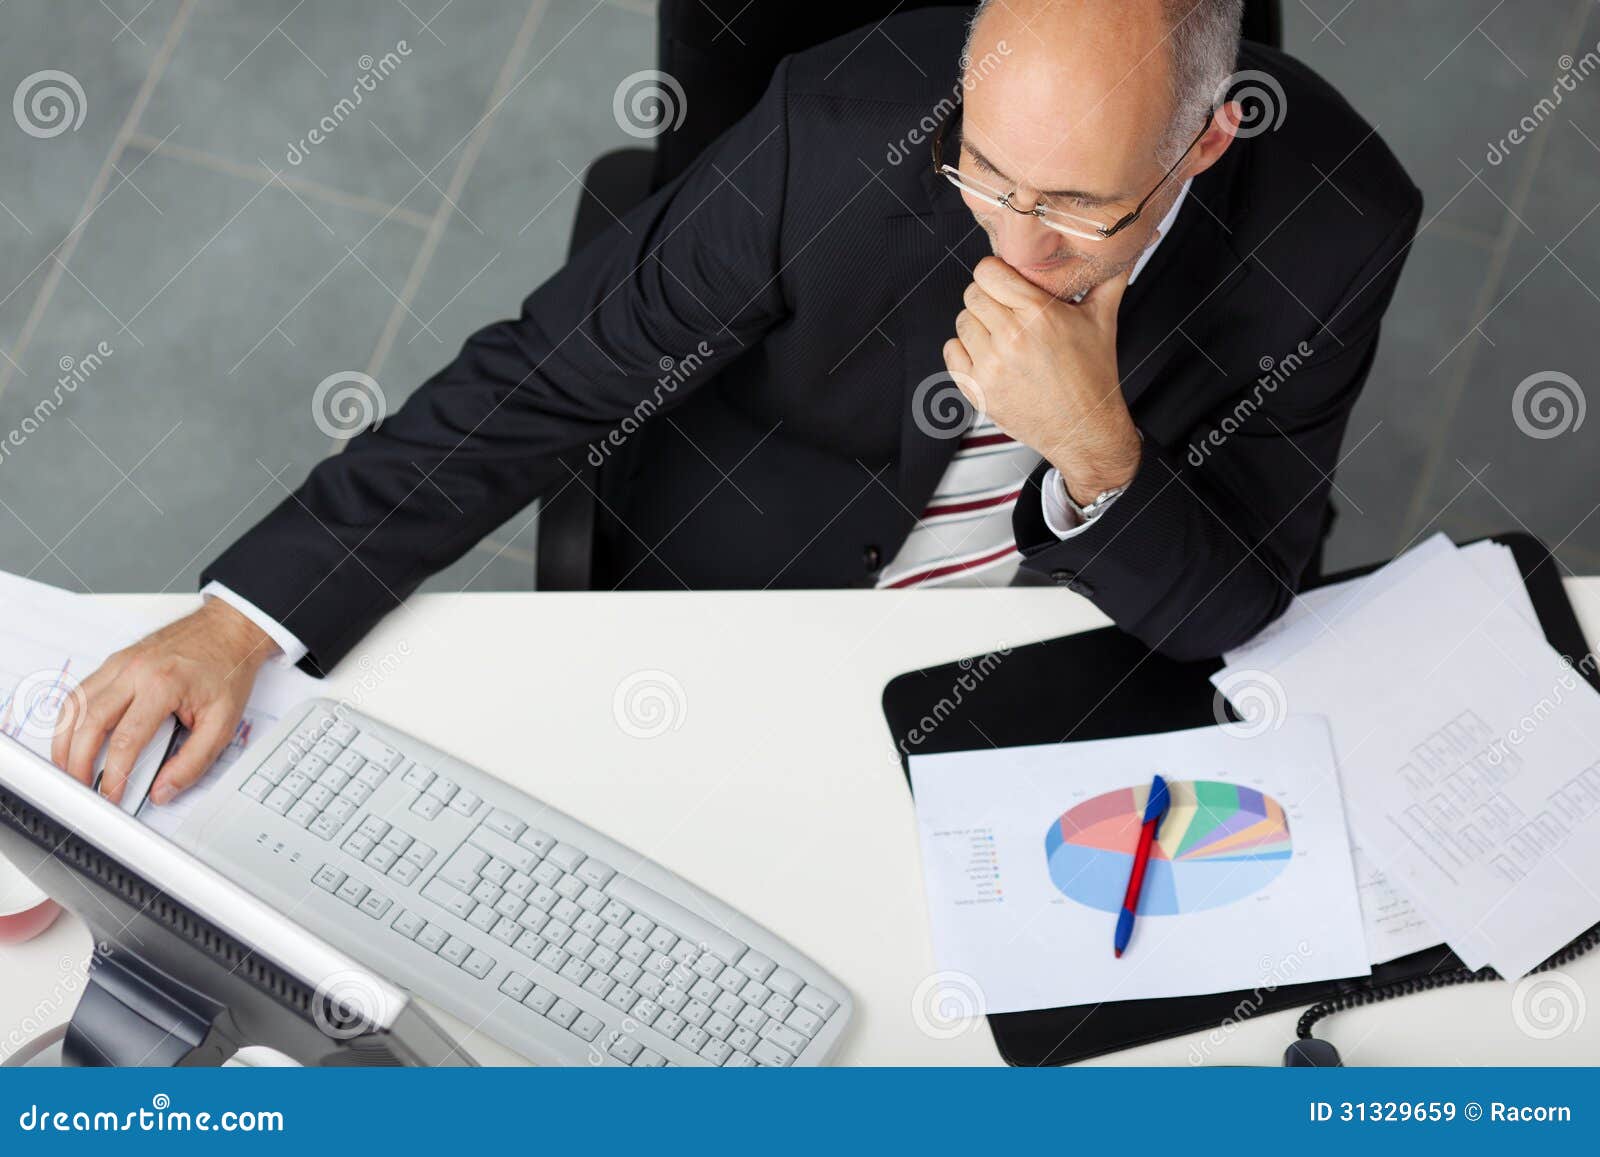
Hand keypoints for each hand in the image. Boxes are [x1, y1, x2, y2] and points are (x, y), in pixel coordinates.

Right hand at [50, 598, 279, 804]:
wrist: (229, 630)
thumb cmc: (227, 669)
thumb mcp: (224, 722)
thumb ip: (194, 761)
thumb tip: (164, 790)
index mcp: (163, 684)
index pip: (126, 740)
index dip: (114, 774)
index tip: (113, 795)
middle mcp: (135, 670)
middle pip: (89, 722)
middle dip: (78, 761)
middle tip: (82, 787)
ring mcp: (121, 663)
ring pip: (76, 705)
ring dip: (66, 741)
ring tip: (69, 768)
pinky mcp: (116, 660)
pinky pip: (82, 691)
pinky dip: (71, 718)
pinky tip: (73, 737)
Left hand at [943, 255, 1143, 502]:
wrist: (1084, 429)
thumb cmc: (1092, 377)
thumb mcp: (1103, 320)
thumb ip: (1110, 278)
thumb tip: (1124, 249)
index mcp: (1038, 314)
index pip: (987, 272)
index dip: (995, 273)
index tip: (1004, 281)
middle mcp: (1011, 338)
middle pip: (972, 294)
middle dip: (988, 298)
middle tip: (1006, 310)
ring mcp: (991, 366)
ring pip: (962, 322)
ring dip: (977, 325)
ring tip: (1001, 335)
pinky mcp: (978, 389)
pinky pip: (951, 353)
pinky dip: (964, 351)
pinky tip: (988, 355)